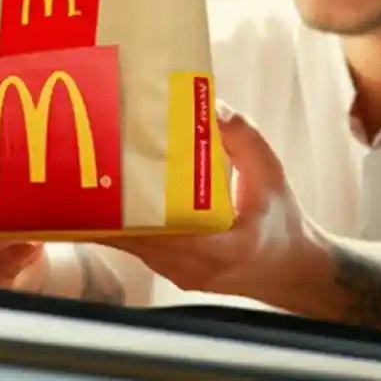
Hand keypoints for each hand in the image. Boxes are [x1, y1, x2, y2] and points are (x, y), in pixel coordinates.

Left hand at [97, 105, 309, 302]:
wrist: (292, 270)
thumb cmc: (283, 223)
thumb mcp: (270, 174)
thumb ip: (244, 140)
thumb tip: (213, 107)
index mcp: (221, 248)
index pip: (162, 232)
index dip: (130, 207)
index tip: (110, 177)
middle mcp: (192, 267)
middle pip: (133, 236)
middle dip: (109, 202)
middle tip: (88, 164)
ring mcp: (177, 274)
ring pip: (130, 244)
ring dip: (111, 213)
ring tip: (92, 175)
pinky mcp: (170, 272)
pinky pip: (137, 247)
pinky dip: (123, 222)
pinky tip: (111, 196)